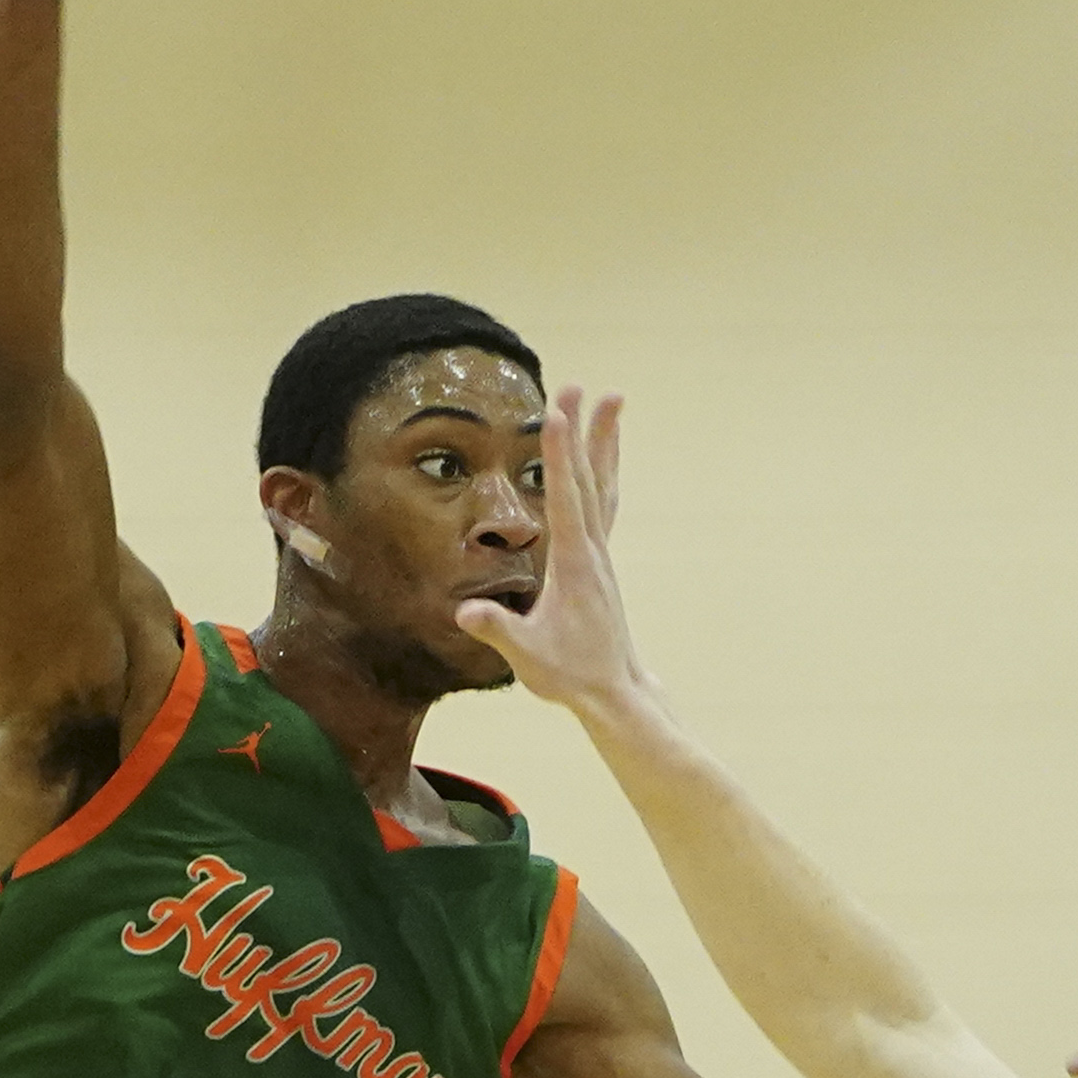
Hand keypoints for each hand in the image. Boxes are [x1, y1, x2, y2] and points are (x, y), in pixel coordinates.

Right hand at [457, 388, 651, 717]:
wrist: (611, 691)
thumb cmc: (568, 673)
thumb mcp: (526, 655)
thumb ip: (497, 629)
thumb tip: (466, 612)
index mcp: (573, 565)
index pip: (564, 498)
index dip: (558, 456)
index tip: (556, 414)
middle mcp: (593, 550)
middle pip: (586, 479)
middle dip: (580, 430)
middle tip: (578, 386)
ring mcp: (601, 553)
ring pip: (602, 485)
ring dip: (603, 441)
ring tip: (611, 399)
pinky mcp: (600, 561)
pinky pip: (603, 504)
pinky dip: (602, 472)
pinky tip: (602, 456)